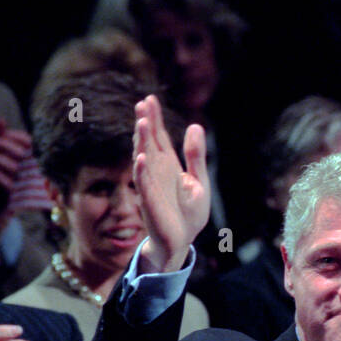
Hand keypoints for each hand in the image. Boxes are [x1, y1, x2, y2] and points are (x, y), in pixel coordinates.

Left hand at [0, 119, 31, 226]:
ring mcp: (17, 187)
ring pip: (15, 167)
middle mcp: (18, 174)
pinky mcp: (13, 202)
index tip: (6, 134)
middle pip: (20, 153)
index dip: (17, 137)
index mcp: (15, 163)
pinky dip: (1, 178)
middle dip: (5, 145)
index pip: (24, 144)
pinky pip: (11, 185)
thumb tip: (1, 120)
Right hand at [133, 95, 209, 271]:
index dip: (154, 118)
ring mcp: (151, 186)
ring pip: (143, 159)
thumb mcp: (199, 181)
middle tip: (142, 104)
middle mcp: (156, 172)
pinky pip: (144, 185)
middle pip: (149, 142)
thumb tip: (195, 126)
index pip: (159, 137)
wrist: (182, 241)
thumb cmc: (189, 213)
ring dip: (142, 141)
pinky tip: (141, 157)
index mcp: (168, 165)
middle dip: (145, 124)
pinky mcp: (150, 203)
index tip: (149, 98)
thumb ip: (196, 156)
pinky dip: (142, 171)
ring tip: (142, 122)